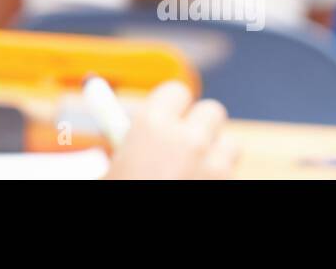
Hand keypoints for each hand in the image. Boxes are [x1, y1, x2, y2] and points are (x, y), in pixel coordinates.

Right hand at [102, 81, 238, 179]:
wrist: (143, 244)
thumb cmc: (125, 186)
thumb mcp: (116, 161)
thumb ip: (125, 134)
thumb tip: (103, 94)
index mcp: (151, 125)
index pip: (176, 91)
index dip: (171, 105)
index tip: (166, 118)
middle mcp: (187, 140)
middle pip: (211, 110)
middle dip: (201, 124)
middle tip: (185, 143)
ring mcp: (213, 166)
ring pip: (230, 143)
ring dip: (216, 152)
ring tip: (196, 169)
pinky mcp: (228, 185)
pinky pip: (232, 171)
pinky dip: (220, 176)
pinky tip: (201, 183)